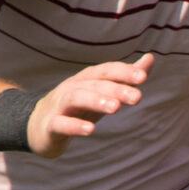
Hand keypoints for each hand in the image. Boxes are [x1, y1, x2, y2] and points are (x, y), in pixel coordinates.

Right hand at [29, 53, 152, 157]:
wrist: (38, 126)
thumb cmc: (78, 107)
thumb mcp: (103, 91)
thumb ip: (126, 77)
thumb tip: (150, 59)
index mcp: (86, 80)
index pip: (106, 71)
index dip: (124, 72)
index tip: (143, 76)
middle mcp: (72, 88)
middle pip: (94, 84)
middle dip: (116, 88)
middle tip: (138, 97)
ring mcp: (59, 106)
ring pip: (76, 98)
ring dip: (96, 101)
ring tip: (116, 107)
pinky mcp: (51, 125)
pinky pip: (61, 124)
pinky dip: (74, 126)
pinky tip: (90, 130)